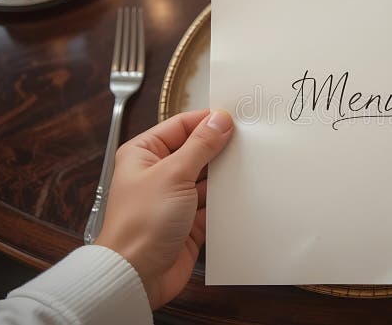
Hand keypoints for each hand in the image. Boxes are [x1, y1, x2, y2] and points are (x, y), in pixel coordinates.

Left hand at [95, 109, 232, 308]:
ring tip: (254, 163)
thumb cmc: (142, 222)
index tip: (237, 117)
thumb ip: (201, 145)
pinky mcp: (190, 222)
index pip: (181, 126)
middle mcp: (159, 173)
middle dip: (221, 147)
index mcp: (145, 154)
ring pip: (208, 178)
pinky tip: (247, 191)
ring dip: (227, 174)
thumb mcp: (174, 174)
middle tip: (252, 139)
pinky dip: (228, 200)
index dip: (207, 121)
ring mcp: (175, 198)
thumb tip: (220, 119)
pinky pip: (214, 204)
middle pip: (197, 151)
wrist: (137, 275)